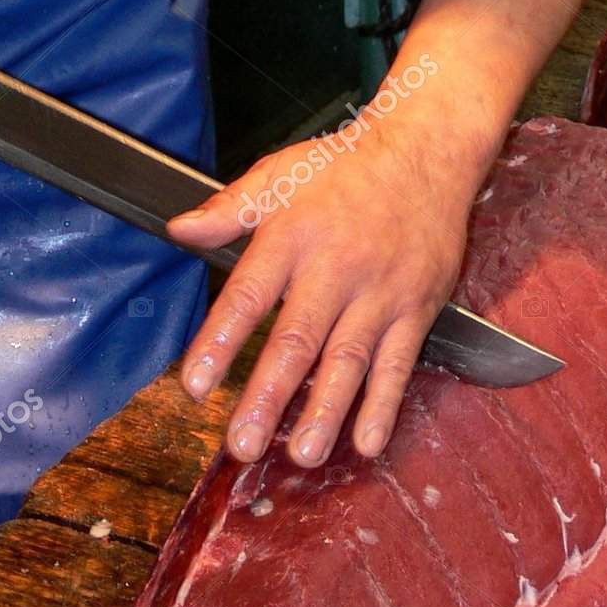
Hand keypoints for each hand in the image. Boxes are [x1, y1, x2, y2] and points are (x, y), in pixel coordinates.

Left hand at [168, 96, 475, 466]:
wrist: (426, 152)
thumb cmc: (344, 168)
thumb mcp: (279, 174)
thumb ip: (228, 209)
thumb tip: (179, 229)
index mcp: (292, 238)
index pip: (248, 297)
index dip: (220, 342)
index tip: (194, 385)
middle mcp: (335, 270)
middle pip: (297, 341)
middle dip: (268, 396)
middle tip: (243, 444)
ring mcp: (379, 293)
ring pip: (348, 360)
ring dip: (325, 411)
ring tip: (302, 454)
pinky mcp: (416, 308)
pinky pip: (399, 362)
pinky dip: (384, 404)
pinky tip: (366, 440)